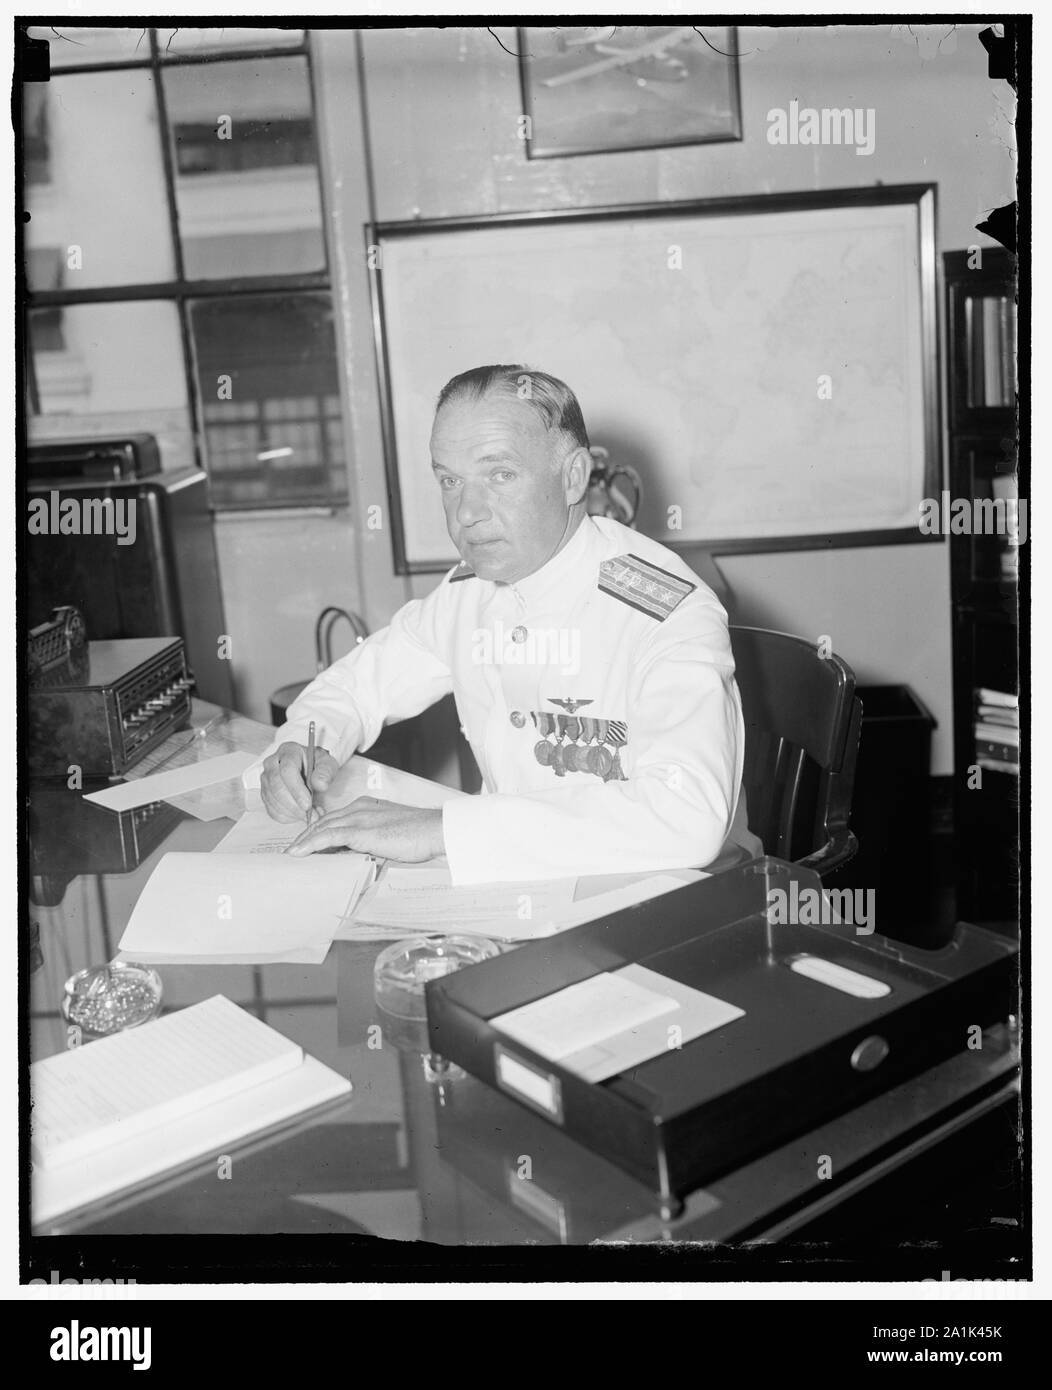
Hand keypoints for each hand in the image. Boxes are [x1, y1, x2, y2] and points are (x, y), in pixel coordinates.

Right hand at [261, 740, 339, 822]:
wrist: (309, 770)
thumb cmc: (317, 765)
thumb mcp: (327, 764)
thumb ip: (326, 772)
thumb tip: (320, 784)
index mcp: (288, 751)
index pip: (287, 770)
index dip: (297, 789)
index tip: (308, 804)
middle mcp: (272, 763)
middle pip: (277, 786)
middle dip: (293, 804)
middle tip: (309, 814)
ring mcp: (266, 779)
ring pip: (273, 800)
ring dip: (291, 812)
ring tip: (310, 815)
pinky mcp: (265, 793)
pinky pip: (271, 809)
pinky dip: (286, 816)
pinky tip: (299, 815)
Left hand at [285, 797, 444, 862]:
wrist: (435, 830)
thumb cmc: (420, 834)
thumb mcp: (392, 833)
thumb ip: (374, 838)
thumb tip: (361, 852)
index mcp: (367, 806)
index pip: (335, 818)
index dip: (318, 830)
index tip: (307, 842)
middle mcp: (359, 808)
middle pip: (323, 822)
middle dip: (305, 836)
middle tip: (293, 850)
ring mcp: (359, 818)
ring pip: (321, 828)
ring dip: (303, 842)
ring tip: (290, 855)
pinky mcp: (361, 831)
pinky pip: (328, 837)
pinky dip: (310, 844)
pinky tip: (298, 853)